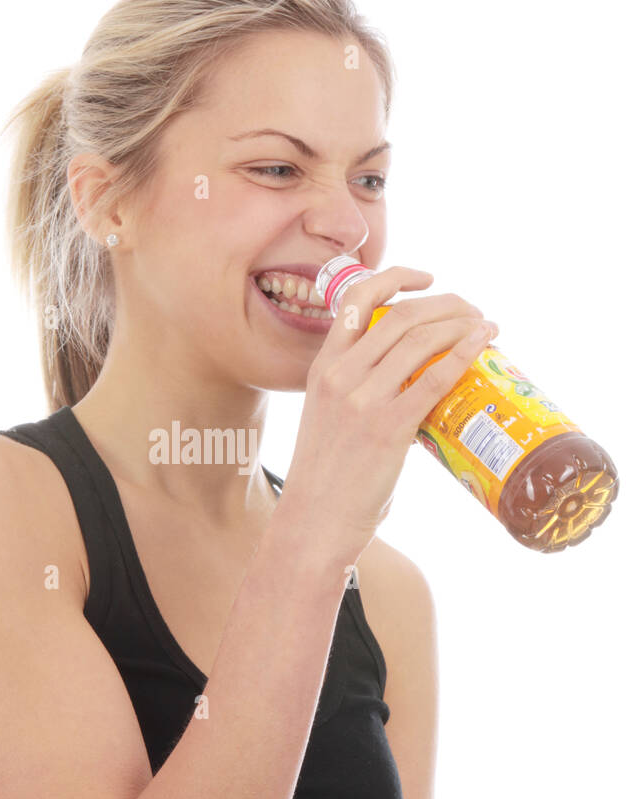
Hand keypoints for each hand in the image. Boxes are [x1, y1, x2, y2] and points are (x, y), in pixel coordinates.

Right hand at [279, 267, 497, 563]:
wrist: (314, 521)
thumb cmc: (327, 477)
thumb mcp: (329, 416)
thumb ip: (360, 391)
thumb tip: (414, 381)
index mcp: (323, 367)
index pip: (357, 299)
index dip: (396, 277)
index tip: (426, 278)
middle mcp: (340, 375)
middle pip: (401, 315)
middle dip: (446, 303)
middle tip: (472, 310)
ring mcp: (362, 400)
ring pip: (420, 338)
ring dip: (461, 323)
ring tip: (485, 326)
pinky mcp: (387, 428)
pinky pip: (434, 378)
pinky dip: (465, 353)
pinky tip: (484, 342)